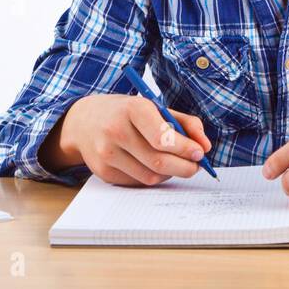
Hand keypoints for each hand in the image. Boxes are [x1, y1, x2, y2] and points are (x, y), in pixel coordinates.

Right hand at [46, 94, 211, 186]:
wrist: (84, 121)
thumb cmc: (127, 113)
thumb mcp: (154, 107)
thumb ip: (184, 122)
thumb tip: (205, 146)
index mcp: (132, 108)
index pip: (162, 136)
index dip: (185, 148)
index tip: (200, 152)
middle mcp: (115, 131)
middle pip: (158, 160)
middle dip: (184, 166)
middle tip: (196, 165)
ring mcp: (106, 153)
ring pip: (150, 176)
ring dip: (170, 173)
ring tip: (175, 163)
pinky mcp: (103, 172)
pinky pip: (138, 182)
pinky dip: (153, 176)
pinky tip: (153, 165)